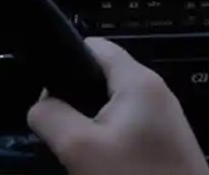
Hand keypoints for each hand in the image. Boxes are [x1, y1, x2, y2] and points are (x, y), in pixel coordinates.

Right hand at [27, 38, 208, 174]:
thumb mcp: (78, 148)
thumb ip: (49, 116)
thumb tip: (42, 105)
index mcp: (139, 81)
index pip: (93, 46)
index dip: (64, 62)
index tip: (47, 96)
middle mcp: (156, 93)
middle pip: (100, 78)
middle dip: (74, 101)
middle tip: (59, 132)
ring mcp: (164, 121)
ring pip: (110, 108)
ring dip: (88, 127)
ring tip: (78, 153)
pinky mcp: (165, 146)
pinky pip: (125, 130)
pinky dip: (107, 144)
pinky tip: (100, 167)